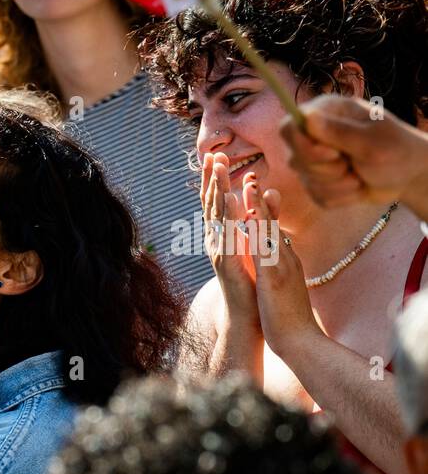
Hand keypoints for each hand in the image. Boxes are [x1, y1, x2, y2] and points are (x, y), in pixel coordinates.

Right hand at [201, 151, 259, 326]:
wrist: (247, 318)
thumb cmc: (252, 285)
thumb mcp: (253, 250)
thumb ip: (255, 226)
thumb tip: (261, 200)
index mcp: (223, 237)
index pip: (217, 204)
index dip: (215, 180)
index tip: (217, 156)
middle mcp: (216, 242)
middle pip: (212, 205)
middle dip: (212, 179)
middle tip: (212, 154)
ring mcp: (219, 253)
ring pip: (216, 217)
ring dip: (216, 190)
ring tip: (217, 168)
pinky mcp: (227, 264)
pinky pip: (226, 235)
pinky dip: (226, 216)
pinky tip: (227, 199)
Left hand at [249, 186, 322, 360]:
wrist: (301, 341)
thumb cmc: (289, 316)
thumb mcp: (283, 285)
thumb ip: (281, 266)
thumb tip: (278, 253)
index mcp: (284, 260)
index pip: (273, 229)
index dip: (264, 208)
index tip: (254, 187)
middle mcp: (285, 258)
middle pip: (272, 223)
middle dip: (261, 199)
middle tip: (252, 175)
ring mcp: (282, 266)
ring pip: (270, 231)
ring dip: (260, 206)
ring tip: (250, 184)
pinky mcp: (275, 277)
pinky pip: (265, 249)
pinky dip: (257, 232)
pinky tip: (248, 219)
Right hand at [281, 94, 427, 211]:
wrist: (407, 175)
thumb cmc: (396, 150)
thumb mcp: (371, 141)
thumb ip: (338, 131)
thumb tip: (307, 118)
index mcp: (327, 114)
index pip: (288, 127)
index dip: (302, 145)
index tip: (331, 153)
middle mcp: (315, 135)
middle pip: (295, 158)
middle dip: (327, 169)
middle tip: (352, 163)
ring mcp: (315, 160)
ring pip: (306, 181)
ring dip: (337, 184)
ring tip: (359, 175)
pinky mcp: (319, 182)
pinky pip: (316, 197)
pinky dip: (340, 197)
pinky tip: (356, 185)